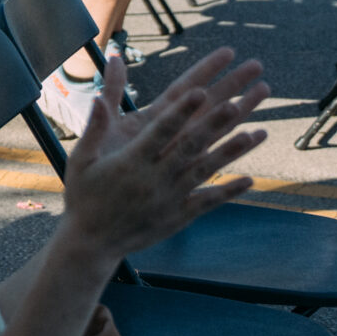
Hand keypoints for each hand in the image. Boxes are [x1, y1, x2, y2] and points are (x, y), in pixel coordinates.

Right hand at [61, 46, 266, 260]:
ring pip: (205, 171)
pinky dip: (228, 191)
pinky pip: (207, 202)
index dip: (181, 110)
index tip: (199, 91)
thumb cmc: (83, 197)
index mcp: (131, 162)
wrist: (91, 244)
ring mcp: (169, 200)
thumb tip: (98, 97)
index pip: (161, 130)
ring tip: (256, 134)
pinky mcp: (177, 217)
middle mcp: (154, 180)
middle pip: (190, 146)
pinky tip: (250, 180)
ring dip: (231, 152)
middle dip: (214, 124)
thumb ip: (95, 128)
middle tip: (236, 103)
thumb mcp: (80, 160)